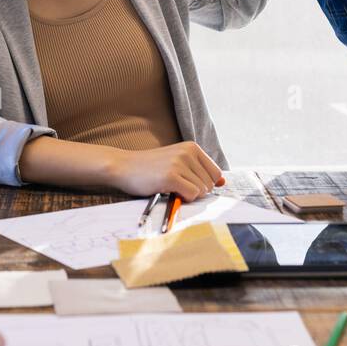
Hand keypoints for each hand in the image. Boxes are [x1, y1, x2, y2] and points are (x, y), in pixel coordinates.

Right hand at [109, 141, 225, 200]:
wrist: (123, 166)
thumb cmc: (150, 168)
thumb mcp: (177, 162)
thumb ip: (199, 170)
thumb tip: (223, 182)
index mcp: (192, 147)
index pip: (216, 173)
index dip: (205, 184)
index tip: (189, 184)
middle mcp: (188, 153)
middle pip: (210, 183)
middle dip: (197, 190)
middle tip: (177, 186)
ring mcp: (179, 164)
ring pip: (202, 190)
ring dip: (189, 195)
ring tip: (171, 187)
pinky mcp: (171, 177)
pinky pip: (192, 194)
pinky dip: (184, 198)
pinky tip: (171, 192)